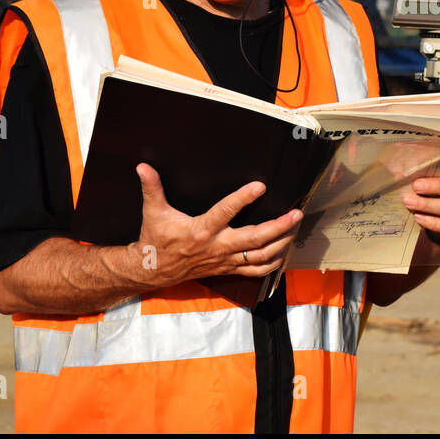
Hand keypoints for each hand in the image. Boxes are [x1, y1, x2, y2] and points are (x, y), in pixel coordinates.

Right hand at [135, 162, 302, 285]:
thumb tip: (143, 167)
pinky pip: (255, 271)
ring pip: (260, 256)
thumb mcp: (153, 212)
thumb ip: (152, 188)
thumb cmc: (156, 239)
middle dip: (278, 227)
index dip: (243, 198)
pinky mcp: (227, 269)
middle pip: (254, 239)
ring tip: (295, 228)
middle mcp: (217, 247)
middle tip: (296, 214)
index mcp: (201, 230)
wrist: (152, 270)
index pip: (226, 212)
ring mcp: (225, 260)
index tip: (260, 186)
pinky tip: (284, 253)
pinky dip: (272, 264)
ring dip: (281, 243)